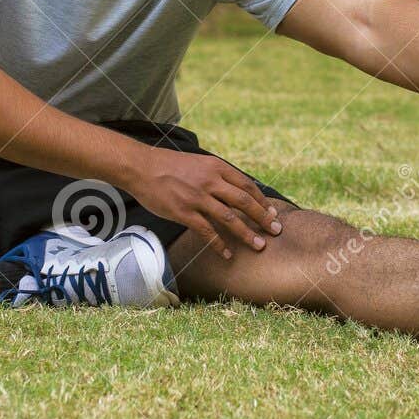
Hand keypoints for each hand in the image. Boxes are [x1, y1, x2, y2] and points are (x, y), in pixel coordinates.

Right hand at [127, 148, 283, 259]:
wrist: (142, 167)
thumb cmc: (170, 166)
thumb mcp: (199, 163)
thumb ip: (218, 175)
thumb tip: (236, 190)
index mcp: (216, 167)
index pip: (247, 185)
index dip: (262, 201)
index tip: (272, 214)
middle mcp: (210, 181)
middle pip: (244, 202)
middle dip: (263, 218)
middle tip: (276, 231)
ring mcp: (197, 198)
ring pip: (229, 218)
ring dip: (247, 234)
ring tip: (259, 246)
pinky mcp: (184, 212)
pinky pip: (207, 232)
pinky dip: (220, 245)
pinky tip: (228, 255)